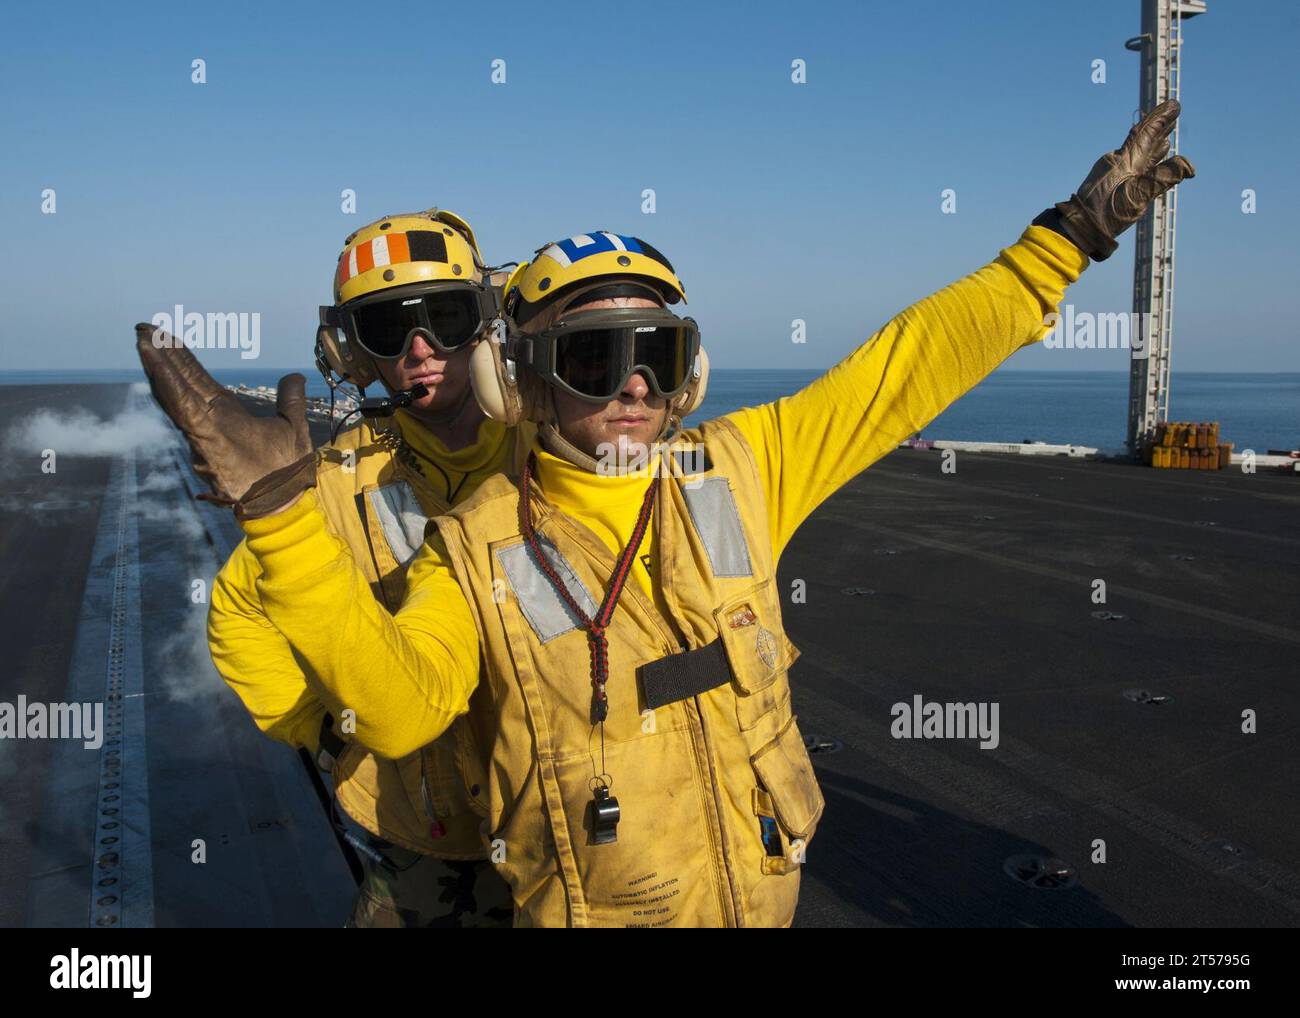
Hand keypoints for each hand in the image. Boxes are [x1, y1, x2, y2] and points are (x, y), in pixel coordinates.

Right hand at [134, 323, 315, 517]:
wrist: (284, 500)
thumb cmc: (284, 471)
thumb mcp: (292, 424)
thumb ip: (290, 400)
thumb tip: (294, 376)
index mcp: (224, 413)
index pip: (196, 379)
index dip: (180, 358)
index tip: (165, 336)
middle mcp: (209, 419)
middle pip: (180, 379)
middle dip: (162, 354)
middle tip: (143, 328)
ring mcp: (204, 429)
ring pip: (175, 391)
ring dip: (159, 365)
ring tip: (142, 340)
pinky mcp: (206, 440)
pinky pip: (184, 409)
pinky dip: (170, 387)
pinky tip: (157, 368)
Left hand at [1055, 99, 1195, 260]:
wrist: (1077, 227)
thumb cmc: (1106, 213)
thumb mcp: (1138, 196)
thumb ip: (1163, 179)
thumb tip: (1189, 165)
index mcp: (1125, 160)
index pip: (1146, 133)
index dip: (1160, 119)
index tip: (1174, 105)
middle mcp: (1118, 161)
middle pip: (1142, 139)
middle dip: (1158, 127)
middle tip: (1172, 113)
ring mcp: (1111, 171)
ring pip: (1137, 153)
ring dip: (1152, 144)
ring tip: (1166, 137)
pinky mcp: (1108, 182)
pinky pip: (1131, 165)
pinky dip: (1143, 160)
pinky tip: (1148, 163)